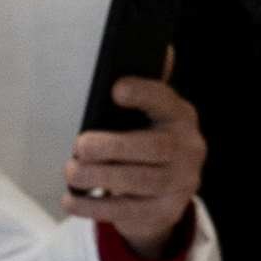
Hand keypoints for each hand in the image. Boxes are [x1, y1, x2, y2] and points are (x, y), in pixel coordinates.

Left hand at [65, 73, 207, 258]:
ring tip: (72, 171)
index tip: (116, 89)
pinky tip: (71, 199)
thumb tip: (159, 48)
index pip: (165, 100)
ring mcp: (180, 184)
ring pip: (139, 182)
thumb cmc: (147, 145)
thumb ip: (147, 88)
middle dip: (113, 147)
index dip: (143, 93)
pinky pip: (126, 212)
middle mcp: (188, 150)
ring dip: (99, 177)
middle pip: (154, 148)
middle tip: (81, 146)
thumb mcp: (149, 117)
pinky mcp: (164, 212)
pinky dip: (93, 207)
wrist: (166, 197)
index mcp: (180, 117)